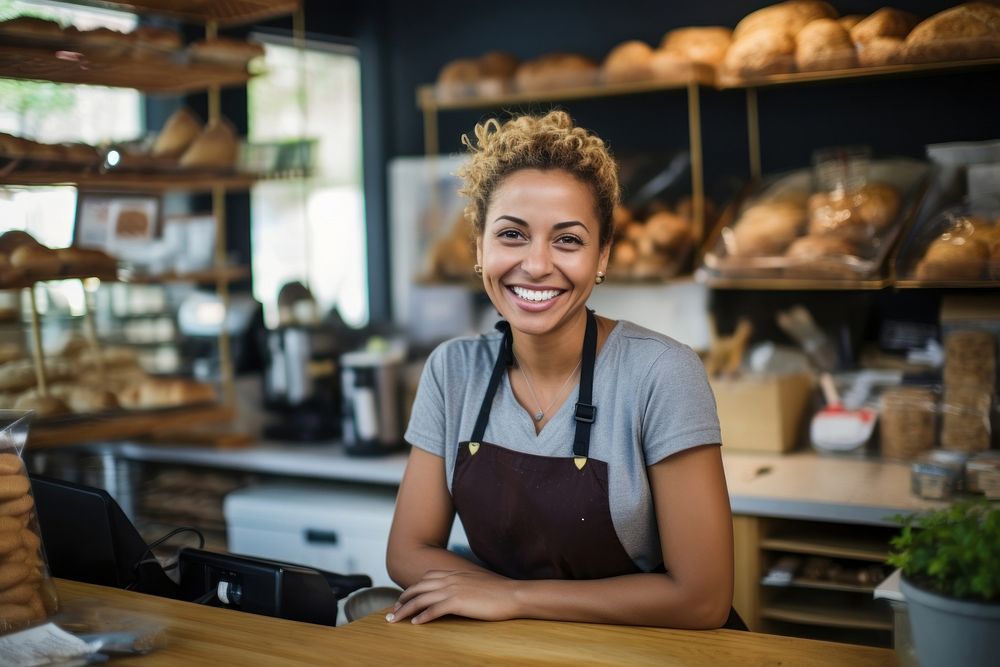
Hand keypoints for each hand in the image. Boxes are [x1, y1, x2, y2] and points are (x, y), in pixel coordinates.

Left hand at [386, 569, 519, 624]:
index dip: (412, 588)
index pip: (426, 578)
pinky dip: (422, 617)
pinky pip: (434, 610)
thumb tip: (456, 592)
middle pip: (418, 588)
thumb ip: (462, 584)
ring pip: (421, 599)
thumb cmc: (498, 591)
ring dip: (405, 609)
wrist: (512, 594)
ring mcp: (452, 589)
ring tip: (396, 619)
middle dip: (402, 599)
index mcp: (454, 573)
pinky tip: (415, 624)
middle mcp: (450, 579)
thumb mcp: (476, 582)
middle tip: (393, 611)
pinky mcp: (457, 602)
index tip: (404, 599)